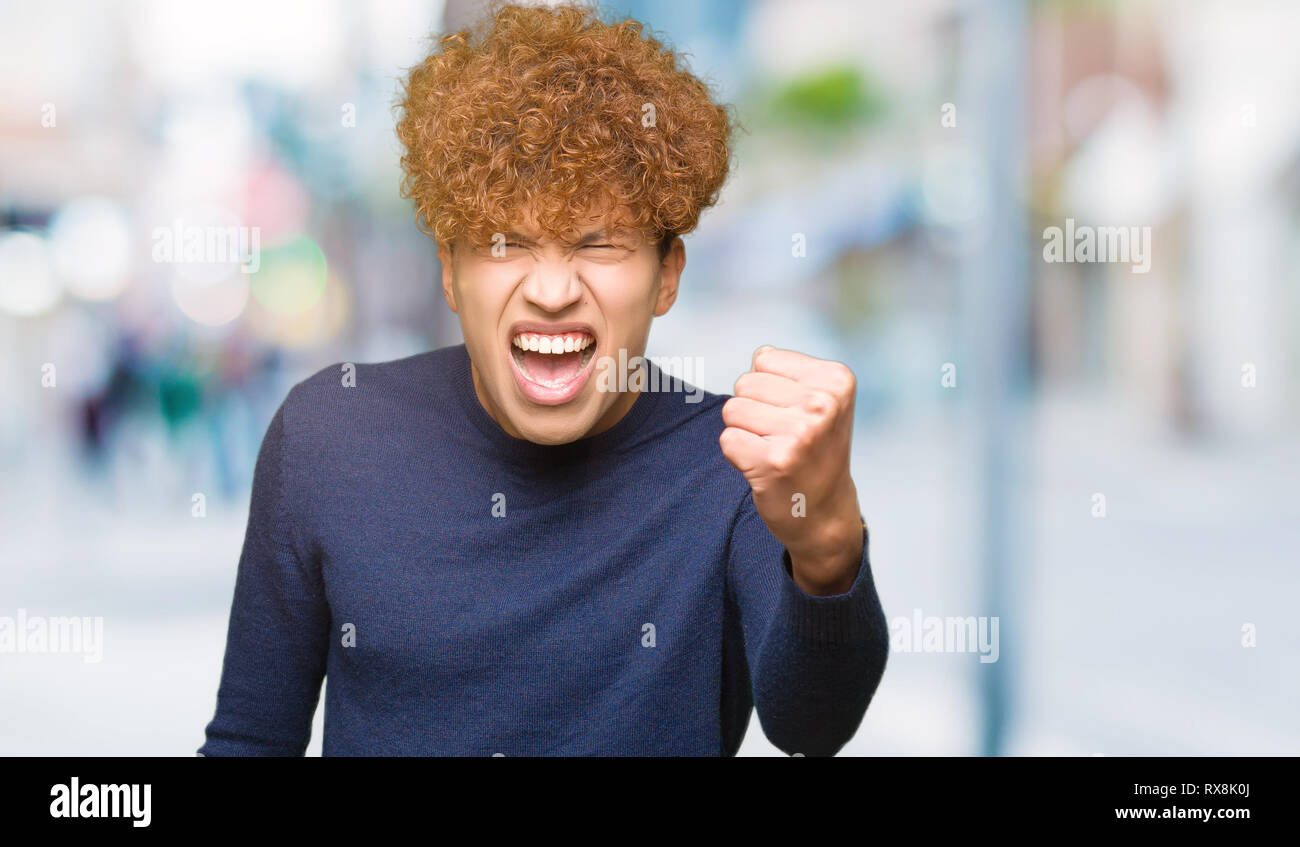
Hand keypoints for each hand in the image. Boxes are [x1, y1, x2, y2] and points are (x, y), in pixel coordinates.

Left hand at [719, 346, 864, 594]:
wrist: (825, 513)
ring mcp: (800, 434)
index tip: (795, 415)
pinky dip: (738, 456)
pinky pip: (727, 440)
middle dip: (753, 409)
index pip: (765, 359)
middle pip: (745, 382)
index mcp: (836, 380)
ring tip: (773, 450)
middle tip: (782, 437)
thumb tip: (760, 355)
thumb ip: (787, 370)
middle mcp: (822, 404)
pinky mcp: (775, 462)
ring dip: (744, 432)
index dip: (769, 389)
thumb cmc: (814, 450)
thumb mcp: (820, 400)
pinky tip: (764, 468)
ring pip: (732, 409)